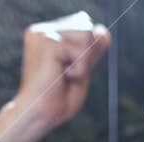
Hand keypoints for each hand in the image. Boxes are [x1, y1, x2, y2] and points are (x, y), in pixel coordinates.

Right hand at [0, 13, 110, 141]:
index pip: (82, 24)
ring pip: (86, 33)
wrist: (39, 115)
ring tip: (64, 76)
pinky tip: (62, 77)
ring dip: (83, 62)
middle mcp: (41, 30)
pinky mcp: (48, 41)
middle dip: (86, 56)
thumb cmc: (57, 100)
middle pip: (86, 26)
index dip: (85, 50)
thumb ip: (91, 51)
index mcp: (45, 34)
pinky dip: (80, 69)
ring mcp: (42, 33)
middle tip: (66, 76)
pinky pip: (81, 50)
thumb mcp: (81, 71)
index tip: (68, 71)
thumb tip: (105, 31)